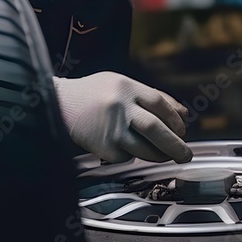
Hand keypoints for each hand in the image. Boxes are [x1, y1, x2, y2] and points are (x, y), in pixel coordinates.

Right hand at [53, 72, 191, 163]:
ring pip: (143, 148)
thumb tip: (184, 113)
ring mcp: (109, 127)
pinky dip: (130, 156)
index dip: (175, 119)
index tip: (182, 131)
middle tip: (185, 155)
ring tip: (165, 156)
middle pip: (155, 128)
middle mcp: (119, 106)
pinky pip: (125, 157)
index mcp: (126, 87)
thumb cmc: (94, 93)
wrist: (56, 103)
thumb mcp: (122, 84)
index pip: (160, 104)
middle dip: (175, 145)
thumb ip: (153, 97)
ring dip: (158, 156)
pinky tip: (126, 148)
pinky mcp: (100, 145)